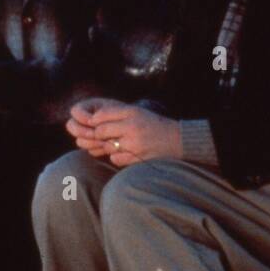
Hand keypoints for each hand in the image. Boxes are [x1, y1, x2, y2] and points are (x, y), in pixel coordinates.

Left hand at [66, 97, 181, 166]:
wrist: (177, 139)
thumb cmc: (153, 124)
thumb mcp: (136, 112)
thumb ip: (115, 113)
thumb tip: (92, 120)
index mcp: (131, 112)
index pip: (100, 116)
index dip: (94, 121)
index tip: (97, 125)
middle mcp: (132, 127)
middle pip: (100, 132)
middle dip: (99, 135)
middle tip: (105, 136)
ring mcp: (135, 144)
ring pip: (107, 147)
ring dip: (109, 147)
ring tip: (120, 144)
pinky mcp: (137, 157)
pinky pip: (115, 159)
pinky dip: (117, 157)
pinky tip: (126, 153)